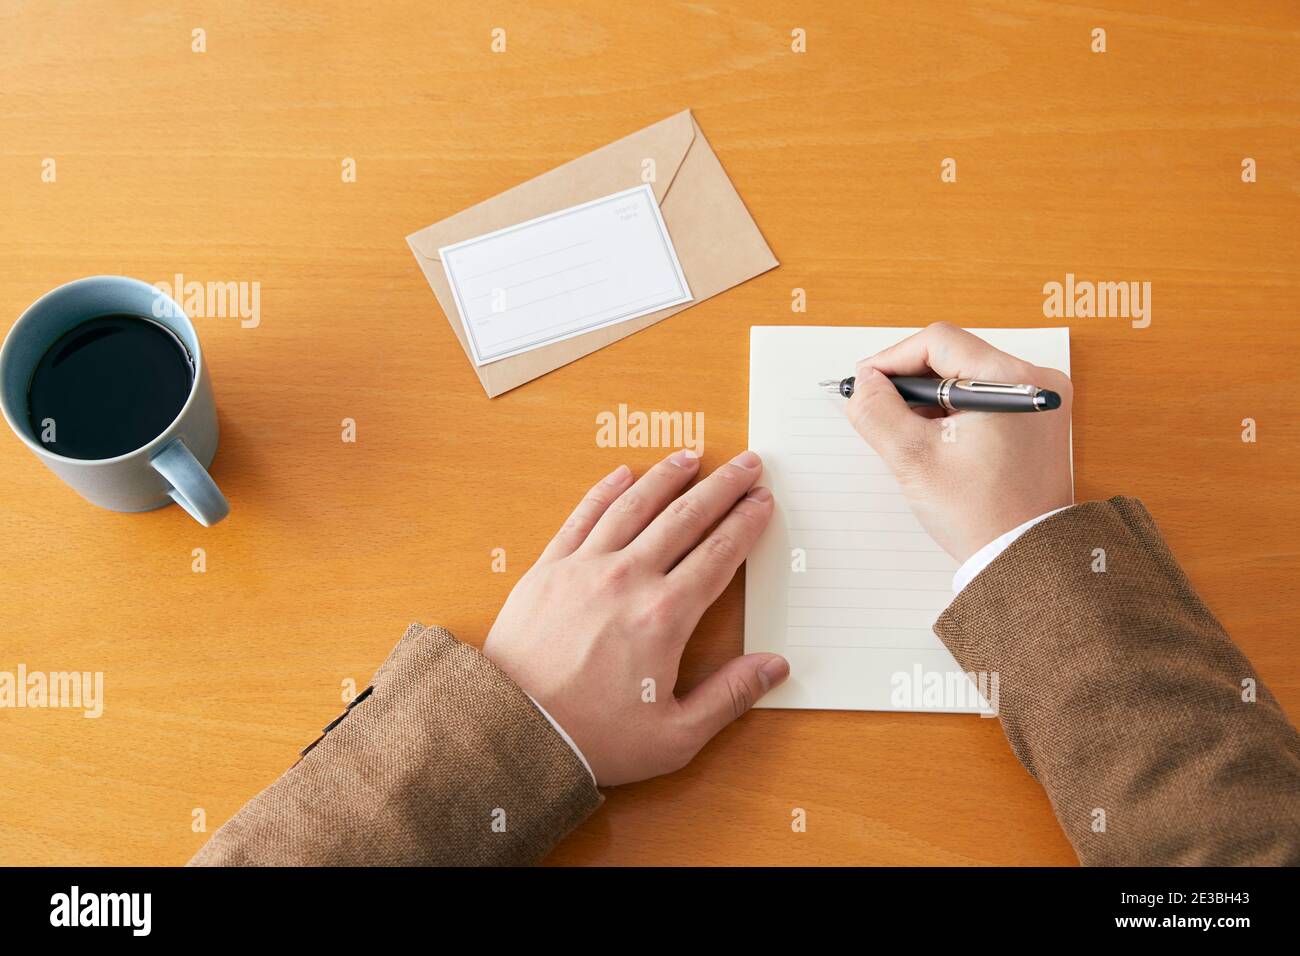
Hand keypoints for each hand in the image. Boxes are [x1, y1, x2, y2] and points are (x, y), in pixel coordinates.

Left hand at [482, 450, 788, 786]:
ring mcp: (584, 568)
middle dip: (721, 487)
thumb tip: (774, 666)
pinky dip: (606, 490)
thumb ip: (729, 696)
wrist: (511, 732)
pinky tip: (624, 473)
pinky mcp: (548, 569)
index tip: (762, 502)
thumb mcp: (676, 735)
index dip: (745, 523)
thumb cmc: (593, 738)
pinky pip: (583, 516)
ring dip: (668, 477)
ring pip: (635, 506)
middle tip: (746, 465)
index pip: (718, 554)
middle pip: (685, 518)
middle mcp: (628, 578)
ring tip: (692, 457)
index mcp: (665, 616)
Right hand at [845, 322, 1073, 563]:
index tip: (866, 384)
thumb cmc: (981, 516)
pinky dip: (954, 412)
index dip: (892, 360)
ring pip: (966, 378)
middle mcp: (1034, 381)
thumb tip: (864, 384)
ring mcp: (1039, 401)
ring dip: (931, 400)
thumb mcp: (914, 461)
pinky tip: (937, 443)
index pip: (938, 342)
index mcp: (1010, 380)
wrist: (1027, 560)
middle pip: (954, 357)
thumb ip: (878, 412)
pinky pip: (985, 399)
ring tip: (910, 435)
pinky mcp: (1038, 421)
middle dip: (911, 383)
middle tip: (881, 410)